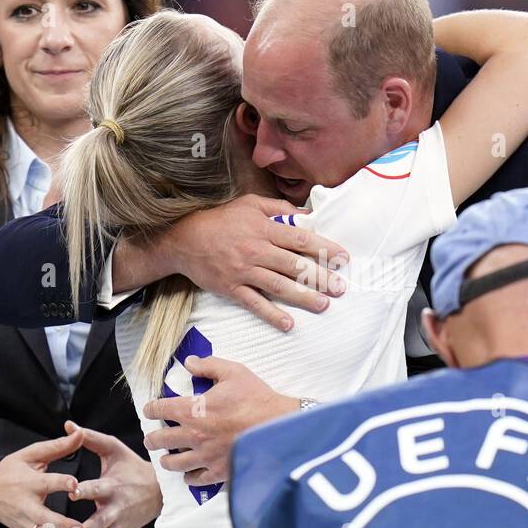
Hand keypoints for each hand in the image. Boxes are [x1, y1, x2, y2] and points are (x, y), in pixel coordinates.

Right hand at [0, 429, 85, 527]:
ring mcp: (26, 524)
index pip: (47, 483)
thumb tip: (81, 432)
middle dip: (64, 526)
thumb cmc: (12, 470)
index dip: (61, 483)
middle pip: (45, 519)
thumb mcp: (31, 455)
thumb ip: (58, 446)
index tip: (76, 484)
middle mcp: (27, 507)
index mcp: (29, 484)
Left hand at [60, 421, 162, 527]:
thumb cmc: (132, 467)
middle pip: (100, 522)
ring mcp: (118, 526)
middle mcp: (116, 509)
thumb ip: (89, 438)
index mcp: (113, 486)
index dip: (86, 489)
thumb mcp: (113, 448)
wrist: (160, 490)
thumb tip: (68, 425)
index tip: (72, 491)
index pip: (98, 487)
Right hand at [139, 194, 350, 330]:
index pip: (301, 239)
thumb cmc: (221, 220)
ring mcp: (244, 271)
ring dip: (303, 297)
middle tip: (340, 287)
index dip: (324, 248)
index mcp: (264, 229)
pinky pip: (255, 303)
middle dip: (320, 277)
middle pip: (294, 265)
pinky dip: (271, 314)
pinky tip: (288, 324)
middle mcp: (256, 250)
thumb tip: (307, 215)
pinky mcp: (232, 288)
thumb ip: (280, 208)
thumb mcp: (250, 204)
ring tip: (323, 305)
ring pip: (278, 286)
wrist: (184, 239)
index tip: (343, 258)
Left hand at [143, 356, 297, 485]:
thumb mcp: (233, 372)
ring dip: (166, 460)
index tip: (149, 410)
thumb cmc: (257, 399)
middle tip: (151, 438)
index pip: (160, 410)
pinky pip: (196, 479)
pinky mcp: (219, 471)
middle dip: (152, 438)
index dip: (151, 409)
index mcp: (193, 410)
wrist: (279, 426)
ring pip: (173, 463)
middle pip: (160, 441)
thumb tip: (189, 362)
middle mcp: (193, 435)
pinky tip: (189, 474)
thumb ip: (208, 365)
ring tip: (166, 458)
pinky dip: (189, 477)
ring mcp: (205, 456)